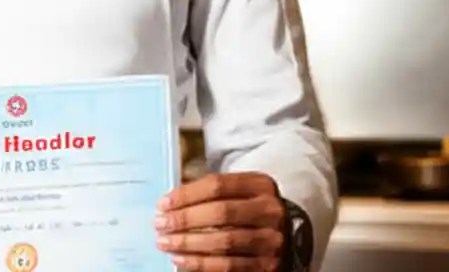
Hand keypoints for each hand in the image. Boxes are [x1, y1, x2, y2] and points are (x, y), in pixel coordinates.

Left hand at [154, 172, 286, 271]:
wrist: (287, 238)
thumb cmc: (251, 211)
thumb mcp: (241, 193)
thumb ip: (212, 193)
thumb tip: (171, 204)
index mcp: (261, 185)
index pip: (218, 185)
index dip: (187, 195)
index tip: (163, 204)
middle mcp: (270, 211)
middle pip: (221, 212)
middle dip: (185, 219)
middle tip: (160, 224)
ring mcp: (271, 240)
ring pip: (224, 241)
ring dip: (188, 243)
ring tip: (165, 242)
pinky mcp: (267, 265)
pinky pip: (229, 266)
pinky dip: (200, 264)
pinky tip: (180, 260)